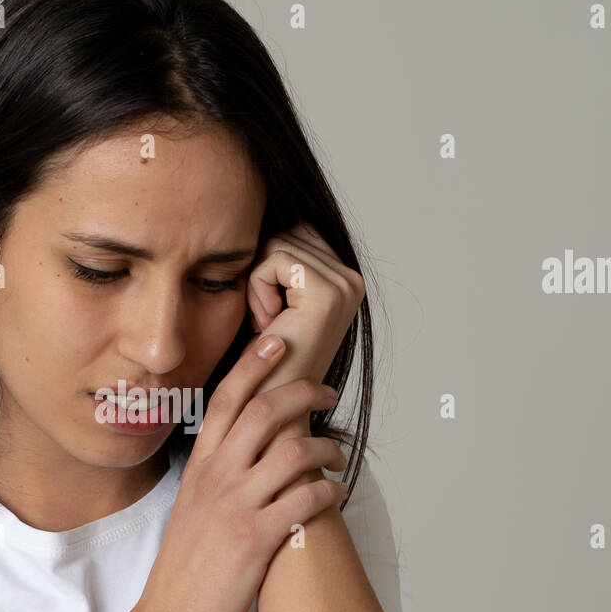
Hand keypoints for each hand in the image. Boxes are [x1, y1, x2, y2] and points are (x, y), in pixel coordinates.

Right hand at [137, 333, 348, 611]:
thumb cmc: (186, 564)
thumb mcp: (191, 504)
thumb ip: (216, 471)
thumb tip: (248, 446)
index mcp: (199, 466)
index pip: (226, 399)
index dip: (253, 364)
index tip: (278, 343)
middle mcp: (216, 477)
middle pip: (266, 411)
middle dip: (306, 392)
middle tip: (329, 393)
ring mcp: (236, 506)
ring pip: (294, 451)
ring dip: (327, 446)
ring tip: (339, 455)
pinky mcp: (257, 538)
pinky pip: (306, 498)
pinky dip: (330, 489)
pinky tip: (336, 494)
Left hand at [246, 221, 366, 405]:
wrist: (269, 406)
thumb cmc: (262, 356)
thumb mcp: (272, 297)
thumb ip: (280, 258)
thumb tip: (265, 205)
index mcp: (344, 277)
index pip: (293, 231)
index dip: (267, 268)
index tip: (271, 313)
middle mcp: (353, 278)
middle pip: (286, 232)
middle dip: (262, 274)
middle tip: (269, 321)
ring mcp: (346, 284)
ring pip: (276, 244)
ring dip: (258, 286)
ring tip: (270, 325)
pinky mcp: (329, 292)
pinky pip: (272, 259)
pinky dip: (257, 292)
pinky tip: (270, 325)